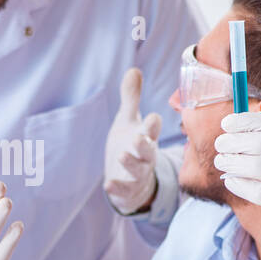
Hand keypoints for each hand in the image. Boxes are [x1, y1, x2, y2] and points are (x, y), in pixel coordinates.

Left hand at [103, 68, 161, 213]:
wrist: (135, 181)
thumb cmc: (132, 145)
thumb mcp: (128, 121)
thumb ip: (131, 98)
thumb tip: (133, 69)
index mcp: (145, 137)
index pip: (152, 129)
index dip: (152, 124)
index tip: (152, 117)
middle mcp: (145, 156)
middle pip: (148, 151)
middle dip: (144, 145)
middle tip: (137, 138)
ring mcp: (138, 174)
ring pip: (138, 170)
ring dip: (131, 164)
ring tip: (121, 156)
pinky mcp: (128, 189)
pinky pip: (125, 190)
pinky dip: (118, 188)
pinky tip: (108, 185)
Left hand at [213, 112, 260, 259]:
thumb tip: (244, 133)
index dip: (245, 122)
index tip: (227, 125)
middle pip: (259, 142)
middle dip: (233, 143)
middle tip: (220, 146)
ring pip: (255, 166)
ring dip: (232, 164)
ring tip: (222, 163)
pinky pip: (259, 191)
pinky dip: (240, 186)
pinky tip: (232, 182)